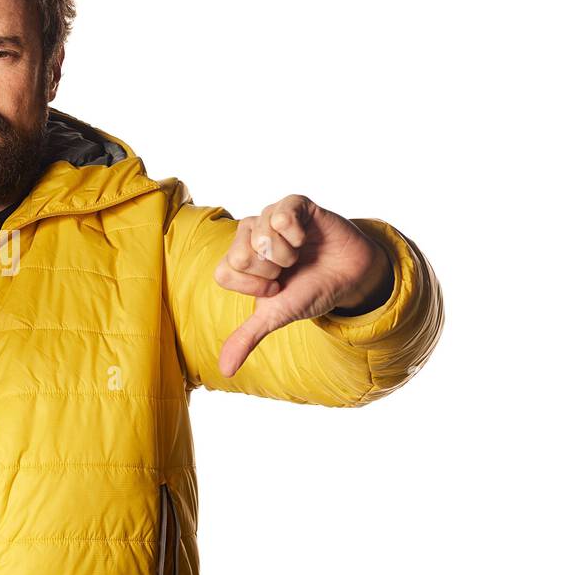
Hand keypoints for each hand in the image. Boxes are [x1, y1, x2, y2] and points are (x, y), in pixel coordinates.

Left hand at [214, 194, 391, 377]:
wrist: (350, 278)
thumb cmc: (310, 291)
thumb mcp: (277, 316)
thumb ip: (247, 337)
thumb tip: (225, 370)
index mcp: (238, 259)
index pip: (225, 272)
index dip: (254, 287)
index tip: (274, 287)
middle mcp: (249, 234)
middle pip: (241, 255)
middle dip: (271, 272)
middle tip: (289, 270)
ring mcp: (270, 216)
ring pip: (261, 236)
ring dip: (286, 255)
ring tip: (299, 256)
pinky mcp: (294, 204)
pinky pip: (281, 214)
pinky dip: (296, 234)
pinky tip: (305, 238)